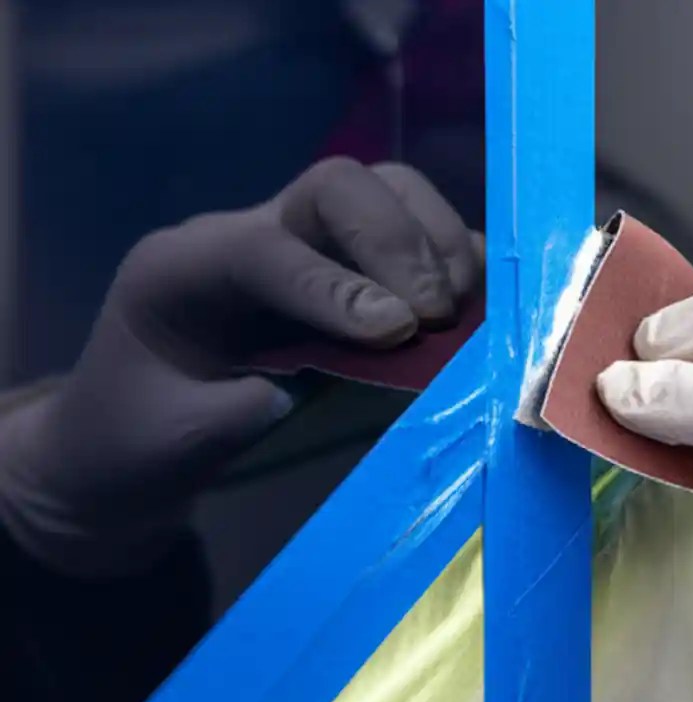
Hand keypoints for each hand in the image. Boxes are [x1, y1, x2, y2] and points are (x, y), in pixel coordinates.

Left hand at [0, 158, 480, 576]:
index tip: (398, 332)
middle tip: (433, 317)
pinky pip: (418, 233)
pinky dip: (456, 259)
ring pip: (388, 191)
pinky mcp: (352, 267)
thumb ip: (240, 410)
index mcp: (182, 267)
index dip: (335, 285)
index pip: (266, 246)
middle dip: (397, 243)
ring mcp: (306, 243)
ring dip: (436, 242)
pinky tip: (475, 308)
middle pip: (338, 185)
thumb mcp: (168, 442)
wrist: (134, 441)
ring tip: (455, 313)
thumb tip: (327, 383)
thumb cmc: (137, 441)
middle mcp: (250, 232)